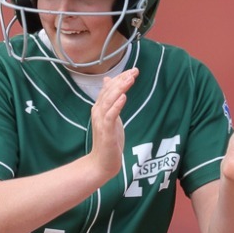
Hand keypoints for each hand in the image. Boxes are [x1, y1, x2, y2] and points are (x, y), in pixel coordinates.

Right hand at [84, 67, 137, 182]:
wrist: (102, 162)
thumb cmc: (108, 140)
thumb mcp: (110, 117)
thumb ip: (110, 100)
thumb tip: (108, 81)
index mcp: (99, 107)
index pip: (108, 87)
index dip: (120, 77)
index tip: (133, 70)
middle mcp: (98, 112)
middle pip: (109, 91)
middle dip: (122, 80)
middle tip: (135, 71)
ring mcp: (101, 121)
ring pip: (109, 100)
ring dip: (120, 88)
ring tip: (131, 79)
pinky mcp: (106, 131)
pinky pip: (111, 116)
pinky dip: (117, 105)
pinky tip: (124, 97)